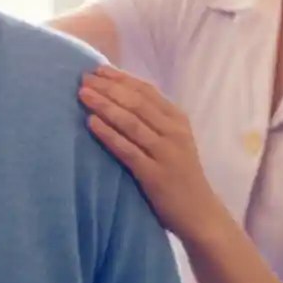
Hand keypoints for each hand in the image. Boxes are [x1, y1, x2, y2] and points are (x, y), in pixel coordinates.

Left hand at [78, 65, 227, 241]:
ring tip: (83, 95)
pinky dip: (108, 134)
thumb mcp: (174, 141)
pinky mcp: (154, 174)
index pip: (146, 91)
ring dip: (104, 105)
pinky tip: (90, 123)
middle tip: (84, 78)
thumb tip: (120, 97)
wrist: (199, 212)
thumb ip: (154, 120)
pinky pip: (127, 149)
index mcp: (178, 119)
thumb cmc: (180, 175)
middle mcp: (173, 131)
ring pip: (130, 122)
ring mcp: (165, 152)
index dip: (121, 78)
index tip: (97, 69)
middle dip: (108, 88)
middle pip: (136, 102)